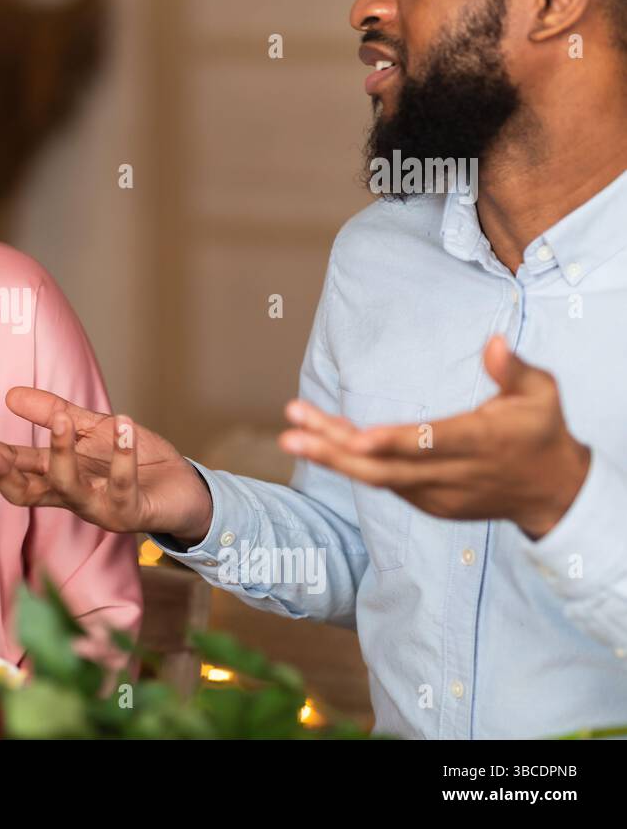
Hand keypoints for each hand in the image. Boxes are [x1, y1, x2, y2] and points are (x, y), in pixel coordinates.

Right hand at [0, 387, 211, 539]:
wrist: (185, 487)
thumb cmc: (136, 462)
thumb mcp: (91, 430)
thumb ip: (55, 414)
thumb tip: (10, 395)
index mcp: (58, 478)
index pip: (15, 469)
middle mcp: (72, 497)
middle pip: (27, 491)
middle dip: (3, 472)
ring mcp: (100, 508)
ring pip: (69, 488)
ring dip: (61, 454)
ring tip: (60, 420)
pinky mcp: (131, 512)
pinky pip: (122, 485)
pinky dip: (122, 456)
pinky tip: (123, 424)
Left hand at [279, 335, 590, 538]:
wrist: (553, 494)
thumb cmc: (541, 432)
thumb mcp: (542, 394)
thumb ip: (513, 370)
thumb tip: (493, 341)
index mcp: (483, 443)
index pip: (431, 443)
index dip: (393, 443)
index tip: (356, 439)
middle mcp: (455, 474)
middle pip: (386, 468)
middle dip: (335, 453)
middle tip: (291, 435)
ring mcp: (438, 495)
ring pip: (377, 478)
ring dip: (332, 456)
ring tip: (292, 434)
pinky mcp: (427, 503)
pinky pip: (384, 482)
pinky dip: (351, 464)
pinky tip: (321, 440)